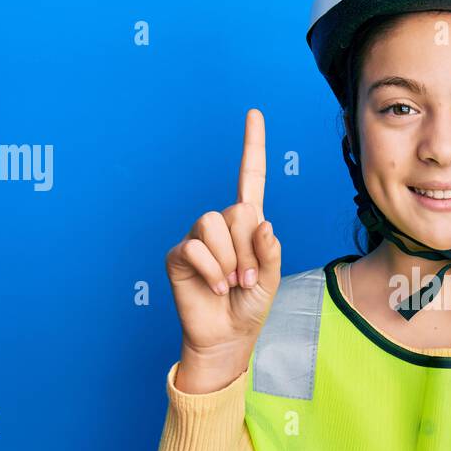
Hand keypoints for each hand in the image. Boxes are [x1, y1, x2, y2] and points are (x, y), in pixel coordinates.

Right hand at [165, 108, 281, 380]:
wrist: (227, 336)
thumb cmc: (250, 306)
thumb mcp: (271, 279)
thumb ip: (270, 251)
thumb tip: (262, 222)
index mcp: (248, 224)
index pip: (250, 178)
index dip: (252, 146)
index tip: (254, 113)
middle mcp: (221, 224)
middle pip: (235, 210)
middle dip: (248, 250)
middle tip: (248, 279)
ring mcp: (197, 238)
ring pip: (213, 224)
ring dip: (230, 260)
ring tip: (232, 284)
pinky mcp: (178, 254)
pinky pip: (195, 247)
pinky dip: (212, 270)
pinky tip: (215, 287)